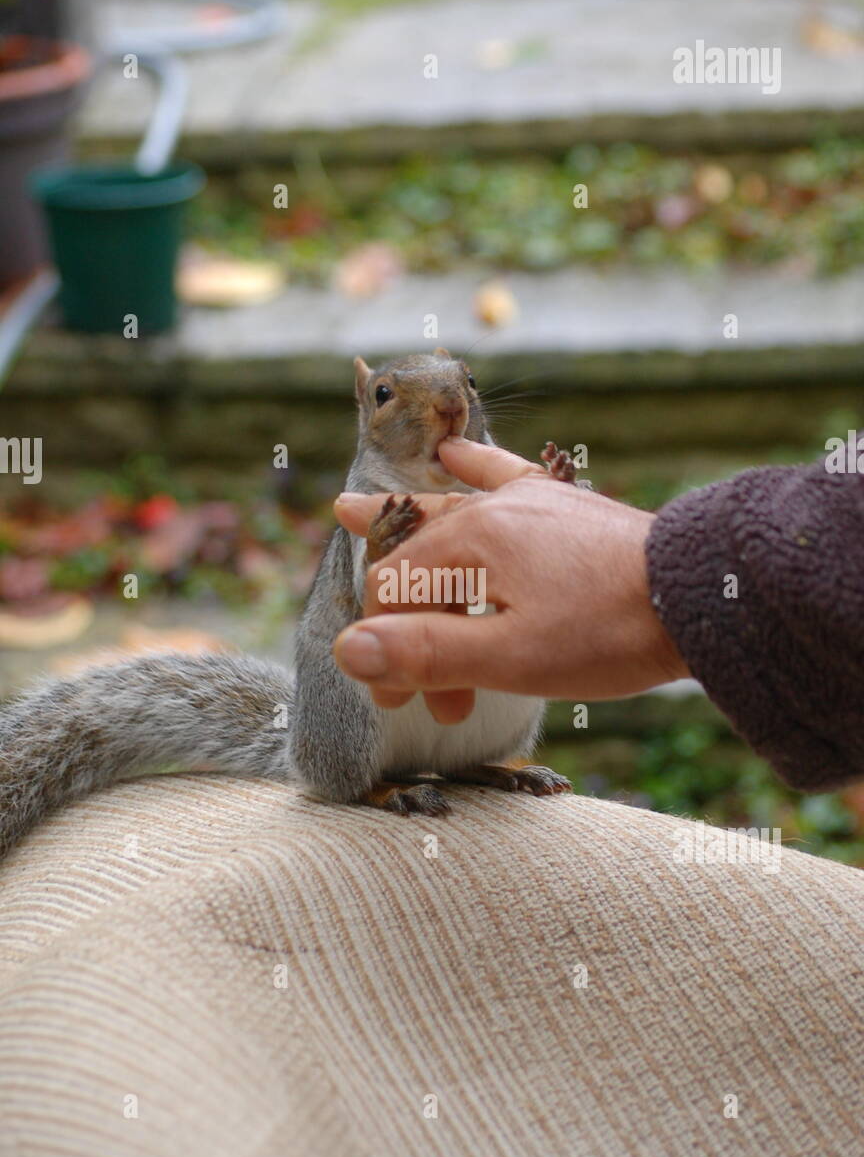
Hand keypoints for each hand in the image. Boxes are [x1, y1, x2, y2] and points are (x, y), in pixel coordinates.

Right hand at [332, 437, 687, 721]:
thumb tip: (346, 650)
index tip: (405, 705)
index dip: (384, 651)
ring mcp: (529, 501)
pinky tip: (449, 451)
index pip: (393, 592)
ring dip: (408, 542)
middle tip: (414, 694)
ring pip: (447, 516)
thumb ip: (427, 652)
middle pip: (417, 564)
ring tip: (345, 510)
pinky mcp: (562, 504)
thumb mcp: (512, 657)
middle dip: (405, 625)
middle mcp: (491, 509)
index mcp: (471, 543)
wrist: (699, 597)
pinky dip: (472, 465)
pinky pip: (503, 473)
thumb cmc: (608, 634)